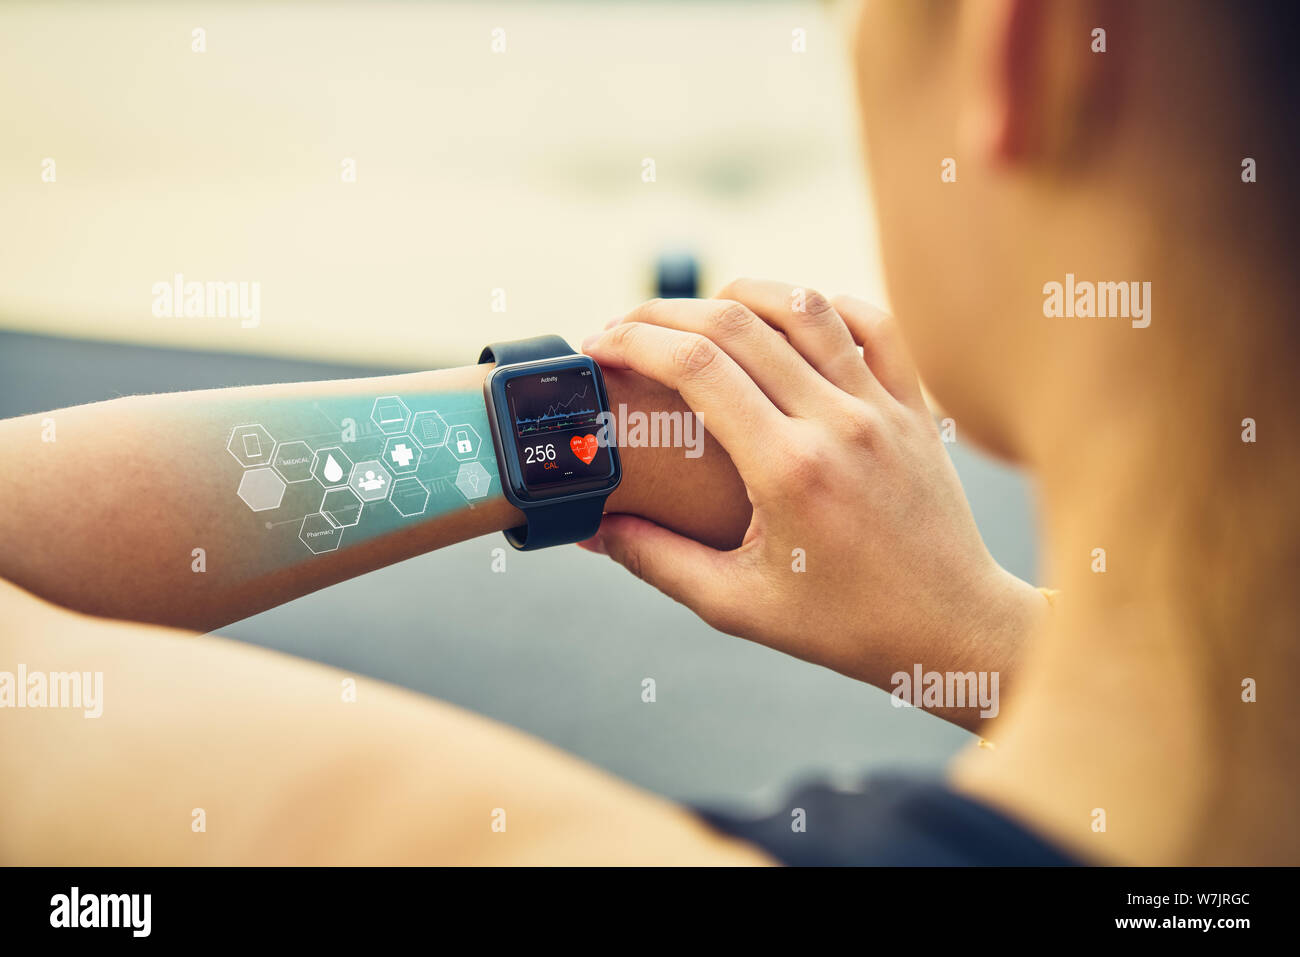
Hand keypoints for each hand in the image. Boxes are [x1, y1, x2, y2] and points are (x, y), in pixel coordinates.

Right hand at [581, 280, 1045, 728]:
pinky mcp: (913, 406)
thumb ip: (658, 562)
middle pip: (736, 324)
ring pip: (803, 306)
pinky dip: (822, 306)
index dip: (633, 342)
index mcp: (788, 469)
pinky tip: (788, 318)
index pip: (696, 366)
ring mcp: (882, 407)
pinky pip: (871, 323)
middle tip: (623, 327)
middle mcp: (837, 422)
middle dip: (662, 313)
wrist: (952, 628)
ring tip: (695, 314)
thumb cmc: (847, 626)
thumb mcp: (739, 606)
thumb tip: (592, 531)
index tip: (598, 346)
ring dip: (737, 294)